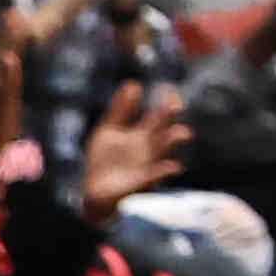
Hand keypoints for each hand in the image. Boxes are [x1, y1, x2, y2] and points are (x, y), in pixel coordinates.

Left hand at [77, 78, 184, 222]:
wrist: (93, 191)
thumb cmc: (103, 161)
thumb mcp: (108, 131)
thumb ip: (119, 110)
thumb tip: (132, 83)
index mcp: (142, 134)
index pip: (159, 115)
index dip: (166, 103)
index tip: (170, 90)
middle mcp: (149, 147)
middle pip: (164, 128)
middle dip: (170, 119)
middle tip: (175, 105)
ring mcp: (147, 164)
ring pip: (164, 150)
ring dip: (172, 141)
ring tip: (181, 133)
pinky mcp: (141, 182)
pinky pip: (156, 176)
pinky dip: (165, 171)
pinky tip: (173, 166)